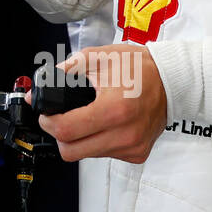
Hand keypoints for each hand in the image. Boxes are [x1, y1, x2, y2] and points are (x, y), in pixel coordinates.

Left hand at [37, 45, 166, 163]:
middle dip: (59, 135)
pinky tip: (104, 125)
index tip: (46, 115)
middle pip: (71, 151)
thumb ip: (66, 70)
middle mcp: (124, 134)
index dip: (48, 122)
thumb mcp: (99, 57)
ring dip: (79, 140)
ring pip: (87, 155)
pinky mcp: (137, 154)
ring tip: (87, 118)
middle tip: (61, 119)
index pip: (67, 130)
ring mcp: (132, 147)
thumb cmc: (138, 67)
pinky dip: (97, 142)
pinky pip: (105, 155)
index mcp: (114, 109)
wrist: (172, 80)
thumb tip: (39, 88)